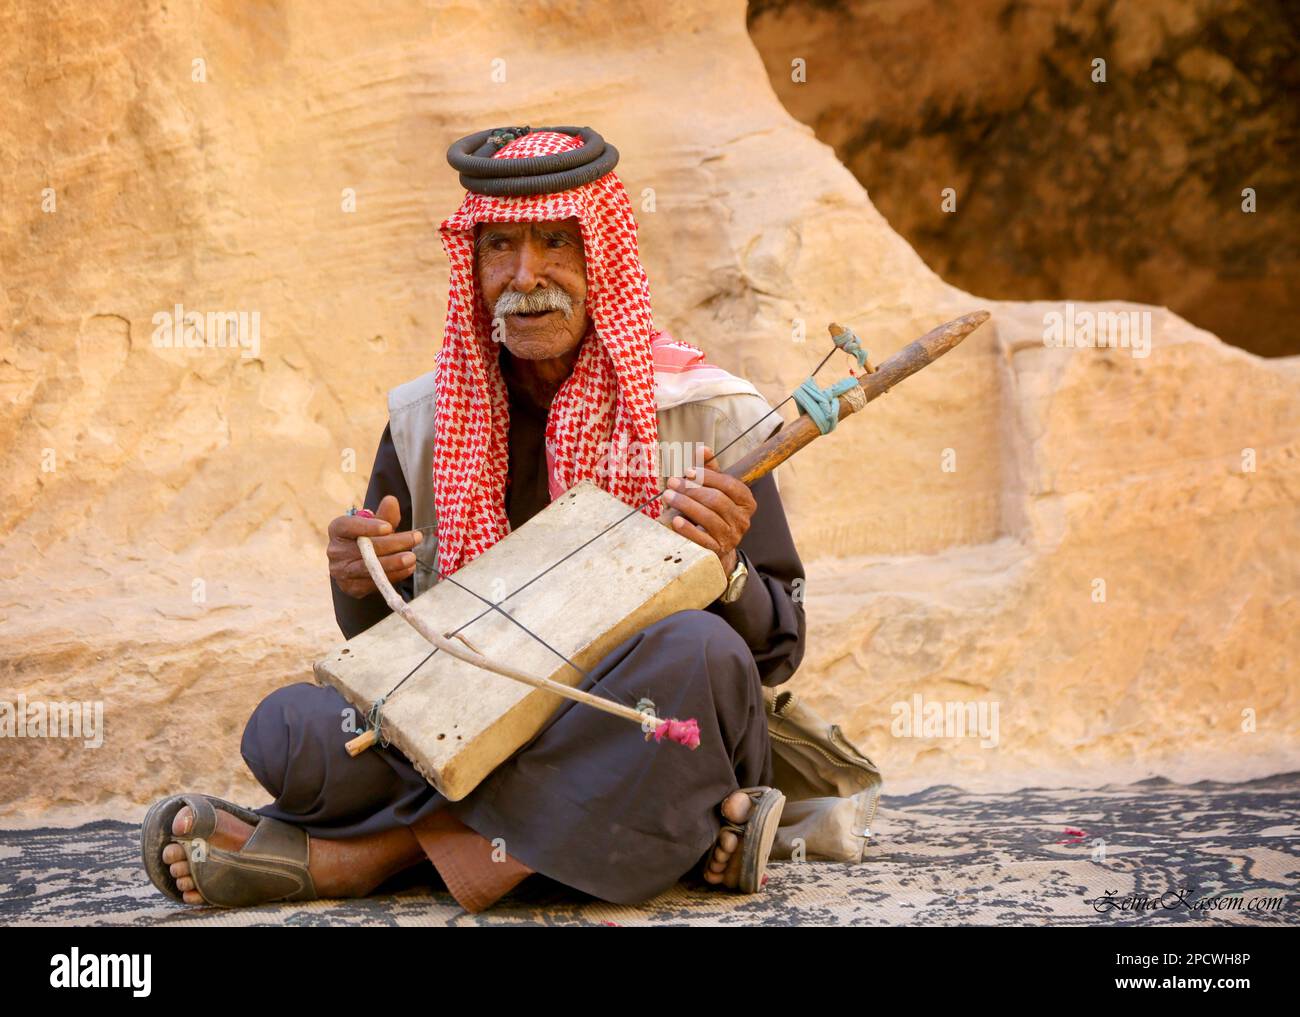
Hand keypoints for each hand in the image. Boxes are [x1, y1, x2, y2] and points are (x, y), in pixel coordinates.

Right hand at [327, 494, 422, 597]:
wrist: (357, 565)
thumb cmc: (367, 539)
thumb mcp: (376, 525)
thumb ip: (384, 515)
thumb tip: (391, 501)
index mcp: (338, 529)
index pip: (349, 526)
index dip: (368, 527)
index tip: (389, 527)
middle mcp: (335, 551)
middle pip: (365, 548)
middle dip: (394, 543)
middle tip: (416, 538)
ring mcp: (341, 571)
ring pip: (369, 568)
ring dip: (393, 563)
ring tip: (412, 557)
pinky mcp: (351, 587)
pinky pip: (374, 583)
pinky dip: (393, 575)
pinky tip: (408, 568)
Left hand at [662, 445, 755, 574]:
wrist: (715, 545)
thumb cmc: (712, 510)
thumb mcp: (713, 489)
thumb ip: (709, 470)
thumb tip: (702, 449)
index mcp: (746, 501)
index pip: (729, 484)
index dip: (708, 476)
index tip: (688, 471)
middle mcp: (742, 519)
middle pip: (717, 500)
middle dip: (692, 490)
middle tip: (672, 482)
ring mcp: (732, 536)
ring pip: (709, 518)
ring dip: (686, 505)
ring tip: (668, 496)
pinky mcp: (718, 550)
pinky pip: (703, 539)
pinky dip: (688, 530)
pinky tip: (675, 521)